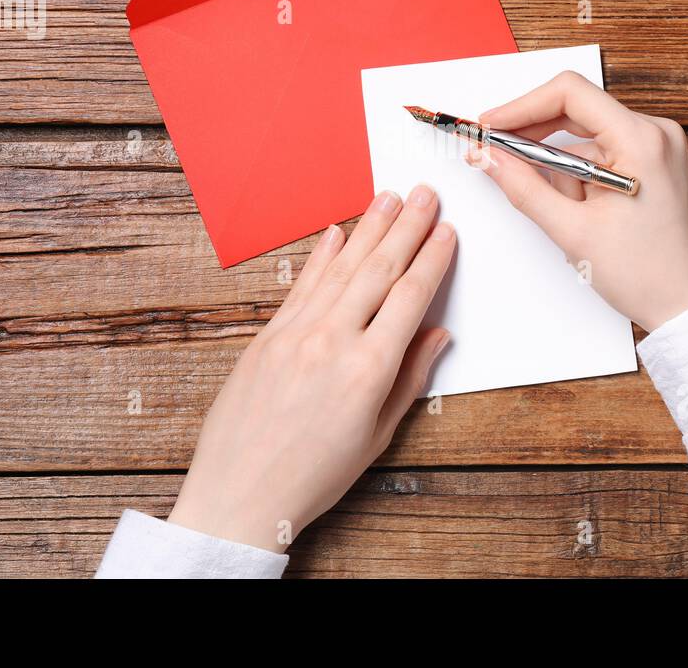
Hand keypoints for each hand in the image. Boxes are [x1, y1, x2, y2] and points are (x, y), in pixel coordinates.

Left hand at [168, 186, 455, 552]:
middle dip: (406, 226)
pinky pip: (302, 286)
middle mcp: (333, 341)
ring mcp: (296, 334)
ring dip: (368, 228)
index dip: (432, 259)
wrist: (241, 493)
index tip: (447, 231)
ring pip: (341, 268)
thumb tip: (437, 335)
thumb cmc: (312, 475)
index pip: (410, 296)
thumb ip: (409, 379)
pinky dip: (322, 255)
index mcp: (369, 369)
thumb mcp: (376, 436)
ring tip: (387, 197)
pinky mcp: (267, 336)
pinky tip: (337, 232)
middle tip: (424, 193)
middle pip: (379, 269)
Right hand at [470, 71, 687, 332]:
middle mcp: (654, 134)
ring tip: (571, 219)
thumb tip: (489, 156)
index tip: (491, 126)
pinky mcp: (652, 164)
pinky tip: (584, 217)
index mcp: (641, 140)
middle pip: (576, 111)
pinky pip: (600, 155)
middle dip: (535, 139)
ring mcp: (656, 148)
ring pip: (584, 140)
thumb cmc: (647, 274)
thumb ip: (523, 187)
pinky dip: (578, 180)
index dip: (522, 106)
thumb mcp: (572, 231)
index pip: (570, 93)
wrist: (687, 306)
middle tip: (498, 159)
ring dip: (561, 173)